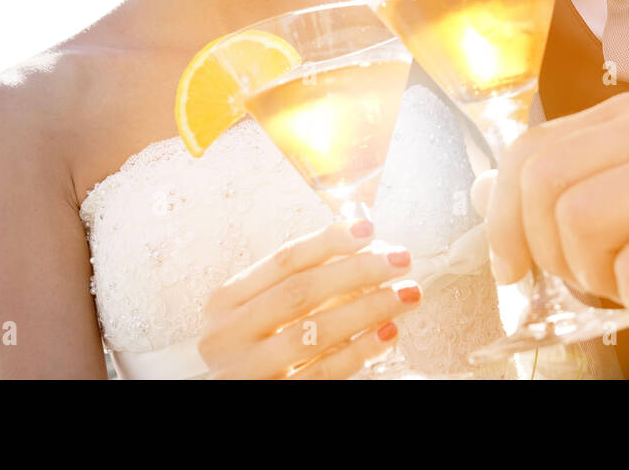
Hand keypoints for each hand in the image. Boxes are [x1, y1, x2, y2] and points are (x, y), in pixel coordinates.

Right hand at [196, 220, 421, 377]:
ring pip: (315, 332)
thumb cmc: (247, 349)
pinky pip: (322, 372)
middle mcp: (230, 333)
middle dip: (357, 271)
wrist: (222, 400)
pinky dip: (358, 350)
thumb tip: (363, 247)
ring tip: (406, 294)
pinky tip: (388, 332)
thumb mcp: (255, 312)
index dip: (328, 241)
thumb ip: (298, 282)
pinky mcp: (273, 395)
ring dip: (368, 309)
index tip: (368, 228)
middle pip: (301, 291)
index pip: (284, 260)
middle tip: (400, 259)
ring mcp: (247, 370)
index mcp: (226, 301)